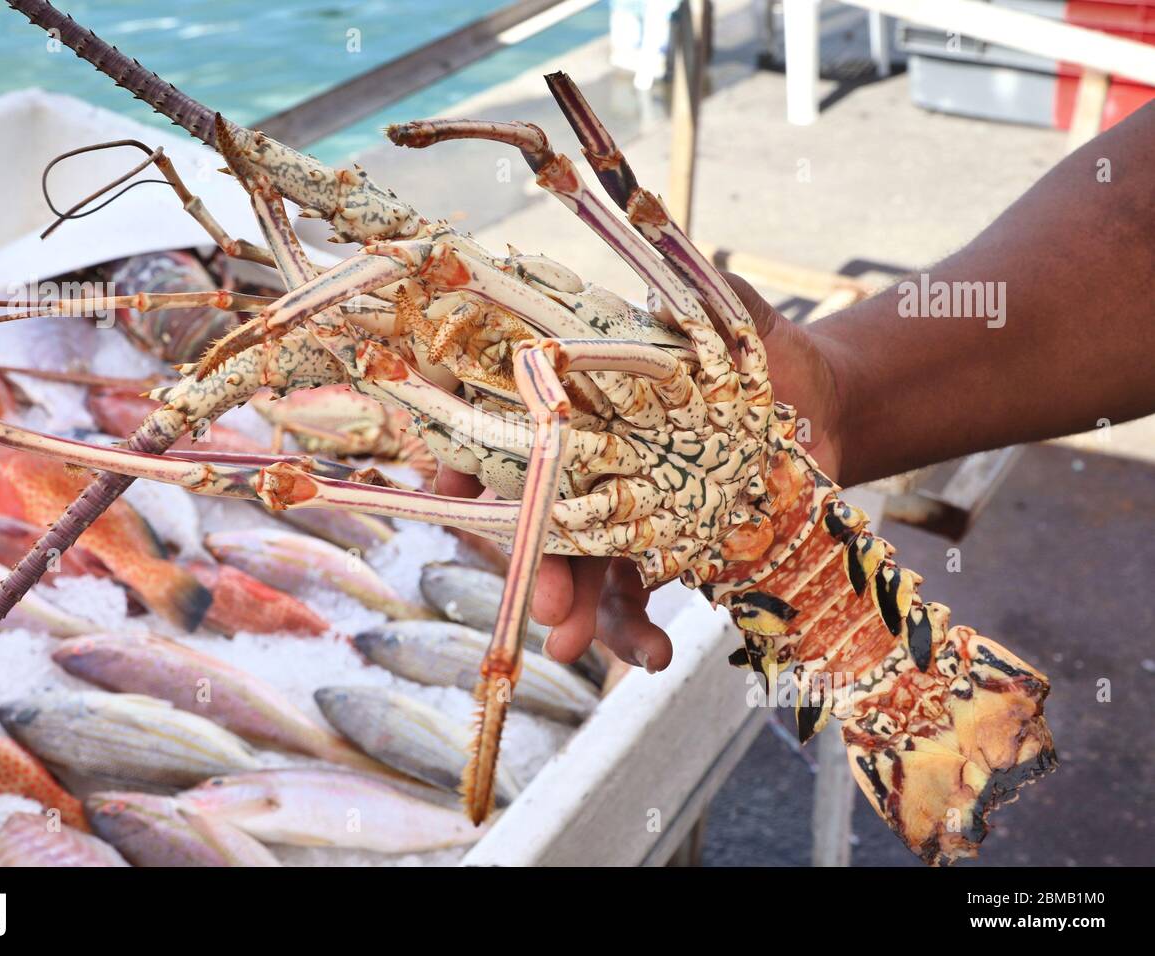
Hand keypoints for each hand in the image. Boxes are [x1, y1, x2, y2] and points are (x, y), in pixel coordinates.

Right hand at [436, 273, 848, 673]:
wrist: (829, 405)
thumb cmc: (765, 349)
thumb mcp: (725, 312)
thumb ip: (686, 298)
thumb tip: (649, 287)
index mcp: (586, 405)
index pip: (509, 436)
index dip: (470, 463)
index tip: (452, 492)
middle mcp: (594, 463)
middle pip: (543, 517)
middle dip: (534, 562)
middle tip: (542, 605)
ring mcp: (628, 514)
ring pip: (581, 570)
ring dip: (573, 613)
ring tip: (573, 647)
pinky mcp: (669, 552)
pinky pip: (636, 599)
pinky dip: (637, 635)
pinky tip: (656, 657)